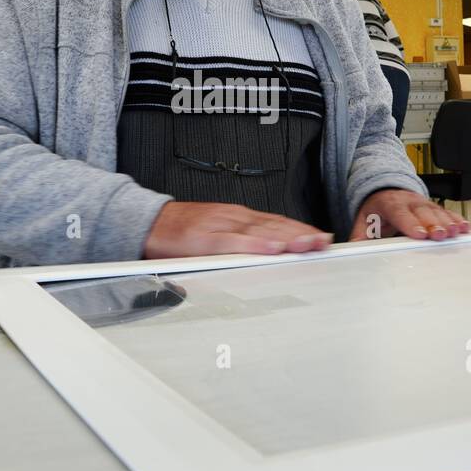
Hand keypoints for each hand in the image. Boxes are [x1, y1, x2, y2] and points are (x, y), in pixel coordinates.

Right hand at [144, 202, 333, 258]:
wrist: (148, 222)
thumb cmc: (181, 231)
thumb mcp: (217, 231)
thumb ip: (241, 242)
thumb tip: (271, 253)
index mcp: (237, 217)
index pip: (276, 222)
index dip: (300, 229)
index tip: (321, 237)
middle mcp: (232, 218)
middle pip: (273, 226)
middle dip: (300, 234)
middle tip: (322, 242)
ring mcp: (219, 226)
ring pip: (258, 231)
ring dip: (285, 238)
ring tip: (306, 245)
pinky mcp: (203, 239)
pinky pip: (232, 242)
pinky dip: (254, 245)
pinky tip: (271, 250)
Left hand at [350, 189, 469, 241]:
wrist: (386, 190)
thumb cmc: (377, 209)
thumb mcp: (365, 219)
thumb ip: (360, 235)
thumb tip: (353, 250)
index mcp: (390, 203)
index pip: (400, 213)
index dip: (410, 223)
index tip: (420, 234)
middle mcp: (409, 201)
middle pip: (423, 213)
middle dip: (433, 224)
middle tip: (441, 236)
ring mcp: (424, 203)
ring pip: (437, 212)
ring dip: (448, 222)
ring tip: (457, 232)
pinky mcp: (434, 207)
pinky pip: (447, 212)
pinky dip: (456, 219)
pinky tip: (464, 227)